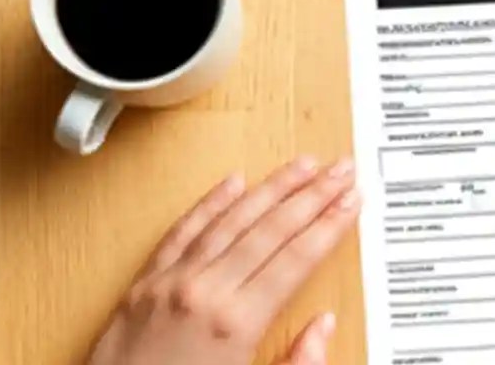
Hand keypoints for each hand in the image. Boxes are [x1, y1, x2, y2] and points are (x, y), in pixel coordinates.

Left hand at [88, 156, 360, 364]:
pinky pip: (182, 232)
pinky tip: (233, 182)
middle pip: (270, 230)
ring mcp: (170, 283)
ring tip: (301, 166)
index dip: (329, 226)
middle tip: (339, 170)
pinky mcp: (142, 284)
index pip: (297, 258)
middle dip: (311, 196)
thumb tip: (323, 328)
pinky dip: (209, 204)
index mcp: (236, 325)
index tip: (351, 202)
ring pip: (230, 220)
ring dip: (270, 188)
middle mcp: (203, 292)